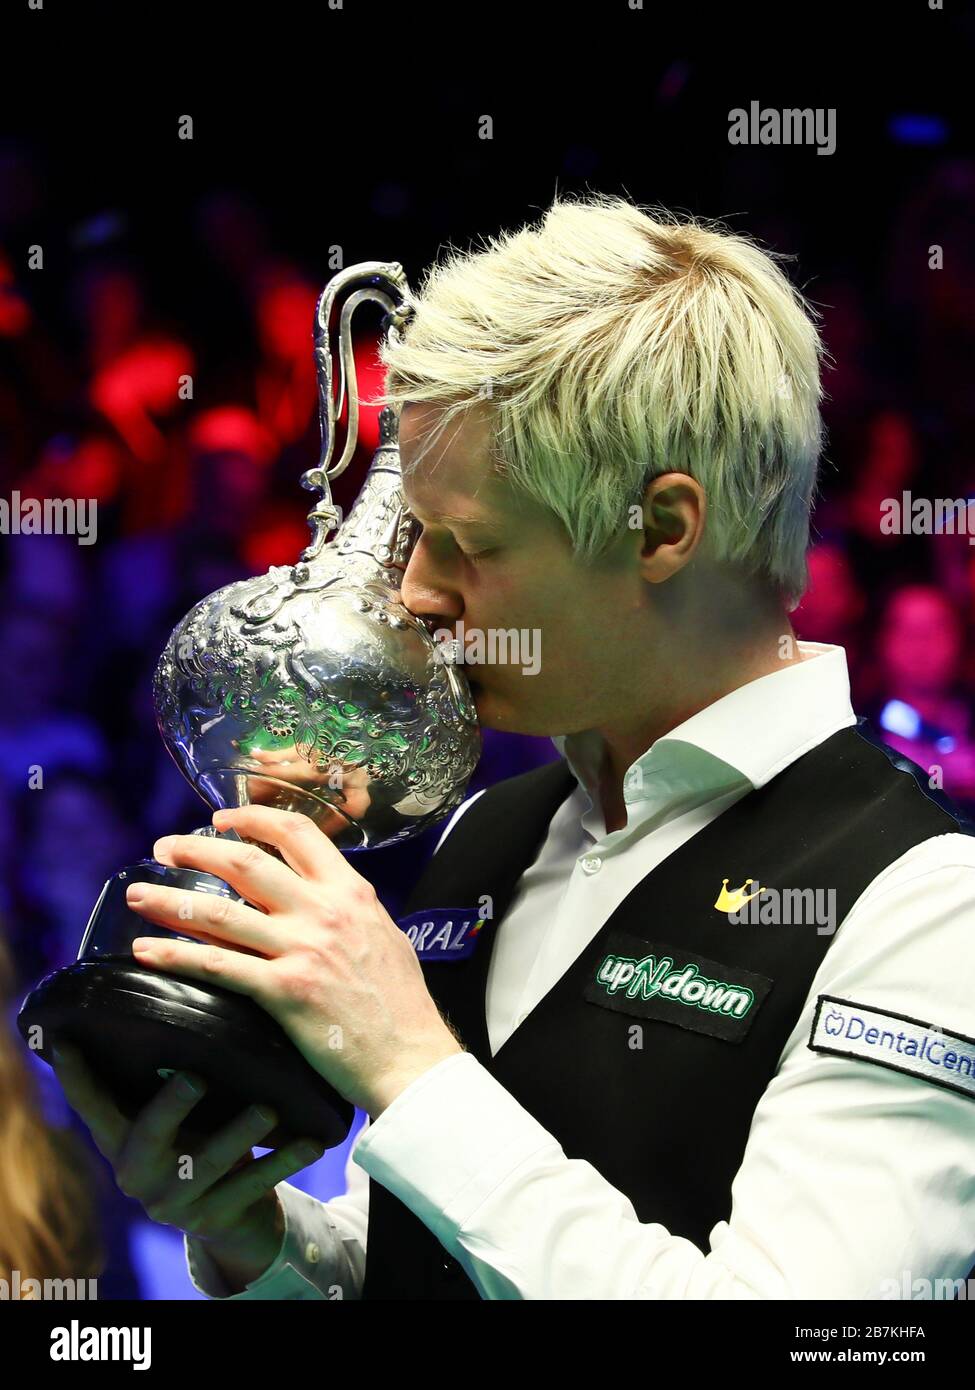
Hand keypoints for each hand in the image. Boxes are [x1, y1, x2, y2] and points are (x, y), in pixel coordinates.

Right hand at [50, 1041, 325, 1288]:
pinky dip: (283, 1163)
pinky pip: (253, 1186)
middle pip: (147, 1138)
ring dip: (238, 1135)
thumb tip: (179, 985)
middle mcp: (138, 1173)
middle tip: (196, 1079)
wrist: (232, 1216)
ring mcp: (174, 1202)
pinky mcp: (215, 1218)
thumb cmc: (199, 1139)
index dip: (75, 1075)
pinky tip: (310, 1143)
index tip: (63, 1039)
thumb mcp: (176, 1115)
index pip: (92, 1103)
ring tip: (266, 1109)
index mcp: (121, 1140)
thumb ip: (167, 1075)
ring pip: (208, 1165)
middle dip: (169, 1108)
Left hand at [124, 805, 464, 1115]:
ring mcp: (302, 948)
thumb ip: (349, 910)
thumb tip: (321, 895)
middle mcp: (324, 910)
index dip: (251, 818)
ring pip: (221, 911)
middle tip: (164, 848)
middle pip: (246, 861)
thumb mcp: (384, 935)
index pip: (296, 831)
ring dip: (170, 899)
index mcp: (350, 892)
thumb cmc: (402, 1004)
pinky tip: (146, 951)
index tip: (219, 819)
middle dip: (196, 849)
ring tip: (138, 894)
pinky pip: (217, 965)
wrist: (411, 1057)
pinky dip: (175, 954)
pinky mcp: (284, 990)